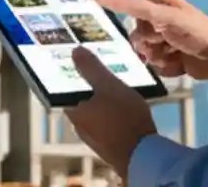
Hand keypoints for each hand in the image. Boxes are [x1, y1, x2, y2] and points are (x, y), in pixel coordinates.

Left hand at [64, 46, 157, 180]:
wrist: (142, 156)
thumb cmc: (123, 118)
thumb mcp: (108, 85)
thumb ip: (91, 68)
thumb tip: (75, 50)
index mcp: (73, 110)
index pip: (65, 88)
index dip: (73, 74)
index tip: (82, 62)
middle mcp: (78, 126)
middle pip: (81, 99)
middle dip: (91, 86)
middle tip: (104, 71)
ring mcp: (93, 137)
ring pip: (95, 112)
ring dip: (104, 101)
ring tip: (119, 87)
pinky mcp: (108, 145)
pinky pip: (107, 123)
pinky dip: (113, 114)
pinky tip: (126, 109)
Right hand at [94, 0, 207, 81]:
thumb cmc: (195, 32)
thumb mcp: (166, 17)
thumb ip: (140, 11)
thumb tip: (118, 0)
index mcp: (159, 6)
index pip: (130, 4)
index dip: (112, 2)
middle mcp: (159, 22)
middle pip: (135, 35)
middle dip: (146, 43)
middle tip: (162, 43)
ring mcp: (165, 42)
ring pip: (143, 53)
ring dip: (157, 57)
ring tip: (174, 55)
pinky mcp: (170, 60)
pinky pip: (154, 66)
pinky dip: (165, 67)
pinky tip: (179, 64)